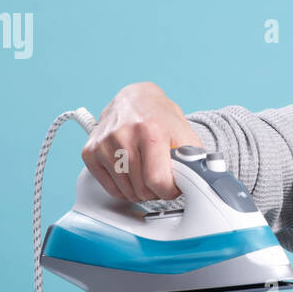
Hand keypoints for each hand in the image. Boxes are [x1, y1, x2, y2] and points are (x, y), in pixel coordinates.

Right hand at [81, 82, 200, 202]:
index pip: (158, 181)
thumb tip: (202, 182)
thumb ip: (194, 160)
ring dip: (140, 191)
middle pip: (142, 189)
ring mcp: (104, 144)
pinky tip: (131, 173)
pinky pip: (110, 188)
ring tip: (147, 174)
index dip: (170, 190)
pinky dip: (123, 188)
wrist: (135, 100)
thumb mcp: (184, 134)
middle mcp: (124, 135)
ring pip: (126, 192)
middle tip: (161, 178)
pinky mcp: (90, 152)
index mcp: (151, 131)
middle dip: (156, 191)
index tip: (173, 186)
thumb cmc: (161, 118)